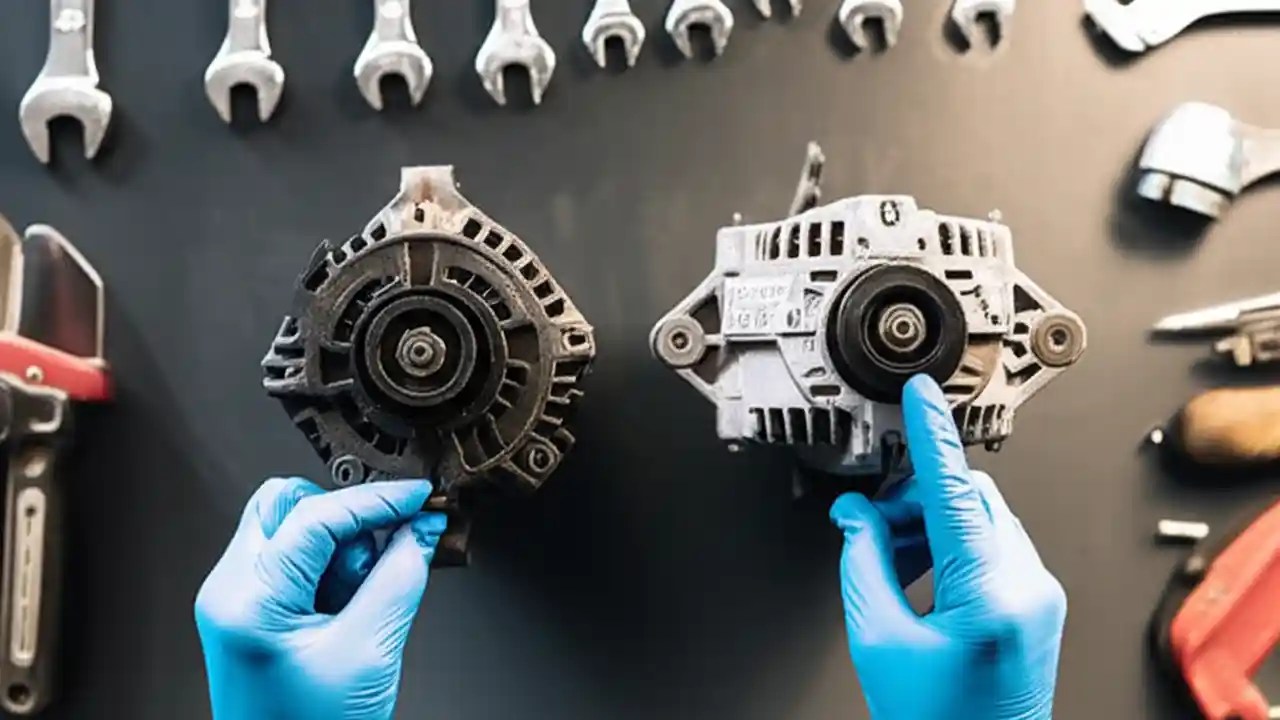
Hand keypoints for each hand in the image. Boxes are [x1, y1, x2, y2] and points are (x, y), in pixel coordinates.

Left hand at [195, 477, 445, 719]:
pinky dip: (332, 567)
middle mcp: (230, 590)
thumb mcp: (369, 653)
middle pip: (287, 504)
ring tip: (366, 594)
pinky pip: (294, 560)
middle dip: (346, 515)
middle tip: (389, 543)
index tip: (419, 497)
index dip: (376, 500)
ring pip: (291, 527)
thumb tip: (424, 530)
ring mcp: (237, 600)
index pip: (316, 516)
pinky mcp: (253, 611)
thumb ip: (400, 580)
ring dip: (340, 544)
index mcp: (248, 600)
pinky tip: (353, 604)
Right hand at [830, 375, 1066, 719]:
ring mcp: (1040, 594)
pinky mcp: (1038, 602)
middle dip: (913, 499)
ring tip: (892, 562)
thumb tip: (856, 516)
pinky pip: (994, 545)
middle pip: (967, 497)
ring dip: (930, 523)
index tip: (920, 395)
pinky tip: (920, 577)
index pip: (954, 488)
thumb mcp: (879, 640)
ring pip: (980, 517)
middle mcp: (1027, 586)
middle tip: (871, 525)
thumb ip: (864, 564)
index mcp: (989, 594)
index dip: (931, 433)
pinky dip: (951, 545)